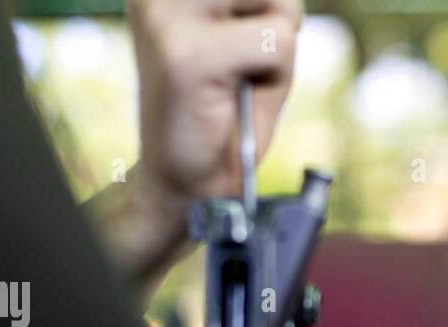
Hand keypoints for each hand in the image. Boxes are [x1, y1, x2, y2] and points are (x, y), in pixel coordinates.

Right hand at [127, 0, 301, 218]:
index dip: (270, 10)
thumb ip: (265, 2)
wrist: (188, 186)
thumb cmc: (225, 116)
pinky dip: (276, 81)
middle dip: (280, 28)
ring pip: (280, 4)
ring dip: (277, 55)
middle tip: (244, 73)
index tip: (237, 53)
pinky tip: (236, 102)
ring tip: (240, 85)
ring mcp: (167, 16)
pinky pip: (278, 42)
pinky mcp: (187, 54)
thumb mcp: (249, 40)